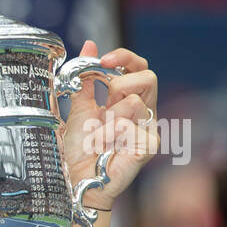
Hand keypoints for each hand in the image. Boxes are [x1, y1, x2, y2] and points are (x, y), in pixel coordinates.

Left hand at [58, 41, 158, 209]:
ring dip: (108, 118)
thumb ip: (85, 81)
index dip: (125, 57)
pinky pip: (131, 126)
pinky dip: (110, 135)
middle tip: (105, 101)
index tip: (104, 59)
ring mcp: (148, 130)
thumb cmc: (80, 151)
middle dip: (121, 83)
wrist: (77, 181)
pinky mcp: (149, 147)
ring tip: (98, 136)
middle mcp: (142, 113)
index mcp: (127, 101)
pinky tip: (105, 149)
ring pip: (136, 101)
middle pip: (149, 77)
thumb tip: (89, 45)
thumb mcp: (79, 110)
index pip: (138, 67)